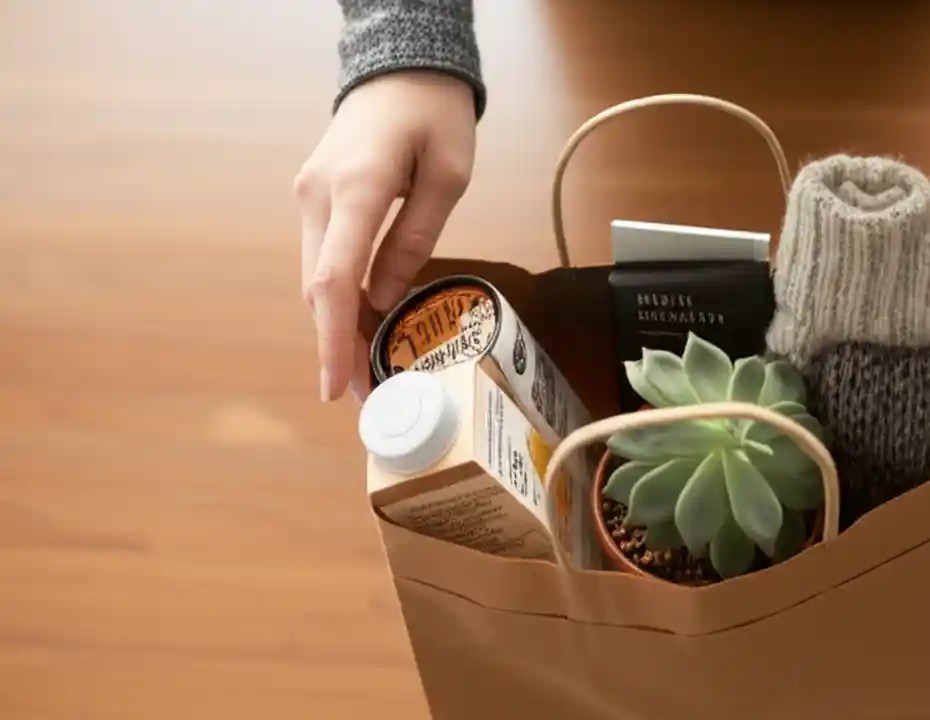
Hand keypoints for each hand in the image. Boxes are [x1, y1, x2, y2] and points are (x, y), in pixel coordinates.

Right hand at [293, 71, 476, 402]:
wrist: (399, 68)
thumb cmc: (435, 114)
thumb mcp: (449, 175)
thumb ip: (415, 238)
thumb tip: (386, 299)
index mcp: (357, 189)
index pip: (335, 280)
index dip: (334, 341)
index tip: (337, 388)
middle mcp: (319, 196)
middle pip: (319, 289)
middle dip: (339, 347)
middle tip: (370, 397)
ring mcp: (309, 196)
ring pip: (316, 279)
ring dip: (338, 326)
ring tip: (370, 370)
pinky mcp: (314, 198)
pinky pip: (323, 259)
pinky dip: (339, 297)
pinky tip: (364, 324)